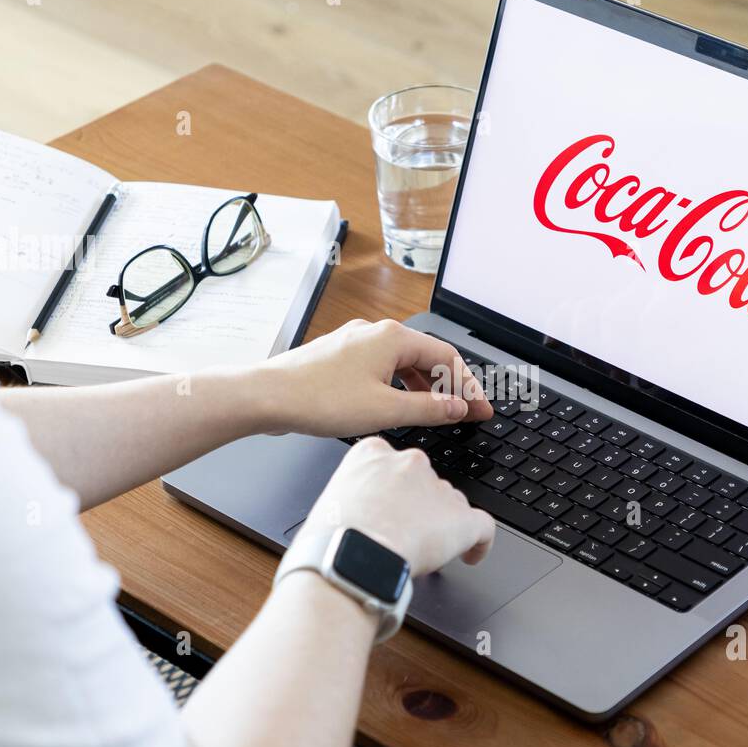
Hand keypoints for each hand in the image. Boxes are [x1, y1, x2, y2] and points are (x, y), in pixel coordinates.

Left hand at [260, 319, 492, 437]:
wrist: (266, 397)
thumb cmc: (319, 399)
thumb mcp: (385, 410)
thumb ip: (428, 409)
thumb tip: (457, 408)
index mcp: (392, 337)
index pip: (447, 357)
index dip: (469, 386)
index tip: (481, 409)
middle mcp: (375, 333)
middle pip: (427, 357)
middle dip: (450, 386)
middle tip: (466, 413)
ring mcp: (355, 344)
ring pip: (403, 363)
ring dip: (424, 388)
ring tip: (436, 414)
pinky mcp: (340, 358)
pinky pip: (382, 368)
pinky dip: (399, 386)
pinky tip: (398, 406)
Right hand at [298, 436, 494, 572]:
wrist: (352, 555)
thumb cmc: (333, 536)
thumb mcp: (331, 498)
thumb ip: (356, 494)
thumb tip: (364, 514)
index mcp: (375, 453)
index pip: (395, 464)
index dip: (398, 490)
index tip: (394, 506)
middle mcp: (410, 463)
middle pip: (426, 483)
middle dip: (420, 508)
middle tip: (403, 535)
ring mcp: (438, 488)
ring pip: (451, 504)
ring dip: (442, 525)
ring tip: (423, 552)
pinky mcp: (461, 518)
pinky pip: (482, 527)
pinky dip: (478, 543)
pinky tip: (471, 555)